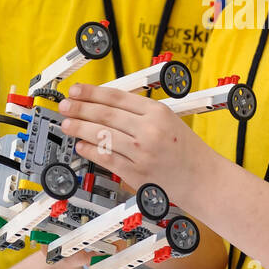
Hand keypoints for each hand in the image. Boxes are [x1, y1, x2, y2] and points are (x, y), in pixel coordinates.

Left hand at [57, 82, 224, 209]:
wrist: (203, 178)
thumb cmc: (187, 150)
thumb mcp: (169, 120)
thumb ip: (141, 112)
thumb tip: (106, 105)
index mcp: (158, 111)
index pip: (116, 97)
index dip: (92, 92)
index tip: (76, 90)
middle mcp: (150, 130)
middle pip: (106, 114)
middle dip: (80, 108)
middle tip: (65, 105)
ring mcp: (142, 152)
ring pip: (102, 135)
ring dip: (80, 128)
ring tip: (67, 124)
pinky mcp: (136, 172)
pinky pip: (106, 158)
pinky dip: (90, 150)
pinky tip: (81, 145)